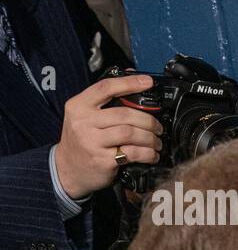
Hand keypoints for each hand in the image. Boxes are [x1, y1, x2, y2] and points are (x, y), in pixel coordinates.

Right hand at [53, 74, 162, 198]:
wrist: (67, 169)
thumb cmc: (81, 140)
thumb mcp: (83, 116)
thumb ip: (104, 102)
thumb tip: (132, 80)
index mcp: (79, 106)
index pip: (105, 88)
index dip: (129, 83)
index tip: (148, 82)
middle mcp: (83, 122)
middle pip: (124, 114)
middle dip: (148, 120)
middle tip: (158, 128)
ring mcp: (91, 141)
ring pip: (130, 133)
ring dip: (150, 138)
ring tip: (156, 142)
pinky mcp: (102, 160)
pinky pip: (132, 152)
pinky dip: (148, 153)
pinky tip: (151, 155)